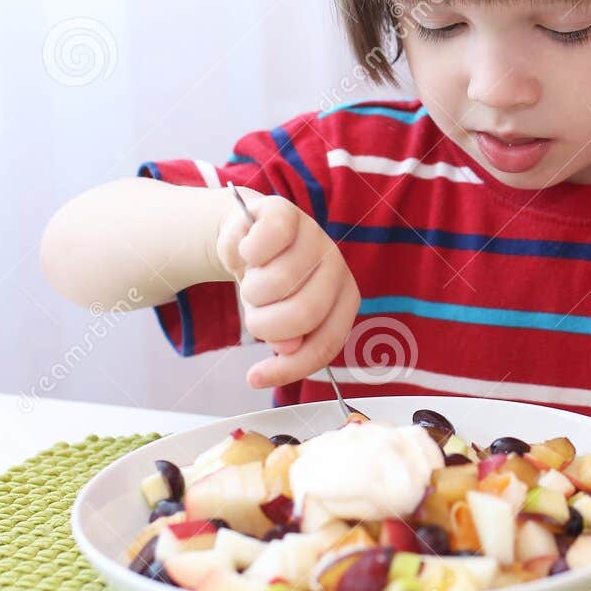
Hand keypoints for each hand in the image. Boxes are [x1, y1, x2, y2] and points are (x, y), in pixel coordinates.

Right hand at [216, 190, 359, 389]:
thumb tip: (286, 349)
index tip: (255, 378)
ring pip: (277, 283)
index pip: (325, 343)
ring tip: (251, 283)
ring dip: (250, 293)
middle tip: (254, 314)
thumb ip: (290, 341)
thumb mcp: (280, 320)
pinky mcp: (285, 213)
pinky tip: (248, 254)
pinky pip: (261, 246)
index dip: (289, 367)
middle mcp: (336, 267)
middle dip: (265, 325)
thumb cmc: (270, 286)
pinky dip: (245, 256)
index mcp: (344, 299)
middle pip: (303, 314)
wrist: (247, 238)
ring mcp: (314, 237)